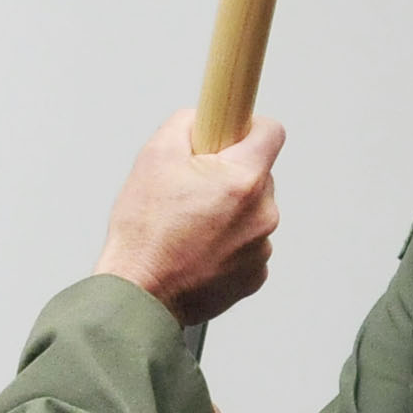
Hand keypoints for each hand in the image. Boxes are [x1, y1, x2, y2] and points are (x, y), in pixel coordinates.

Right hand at [96, 111, 283, 325]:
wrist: (140, 294)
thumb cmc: (144, 235)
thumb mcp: (153, 157)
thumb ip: (185, 124)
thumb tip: (201, 118)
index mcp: (243, 180)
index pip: (272, 132)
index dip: (249, 128)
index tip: (234, 134)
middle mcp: (262, 214)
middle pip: (259, 175)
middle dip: (230, 175)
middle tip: (194, 188)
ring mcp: (261, 248)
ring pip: (253, 212)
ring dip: (229, 212)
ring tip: (190, 225)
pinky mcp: (254, 276)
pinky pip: (248, 246)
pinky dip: (228, 244)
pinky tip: (198, 249)